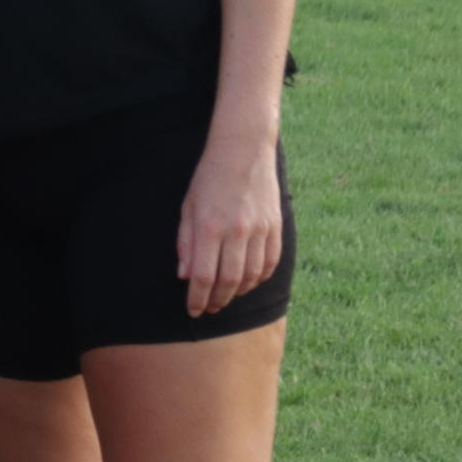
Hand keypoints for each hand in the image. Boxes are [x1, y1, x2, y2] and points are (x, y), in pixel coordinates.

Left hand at [175, 131, 284, 317]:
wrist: (244, 150)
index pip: (203, 276)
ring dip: (238, 292)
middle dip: (217, 300)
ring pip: (252, 275)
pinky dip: (260, 278)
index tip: (193, 311)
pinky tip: (249, 283)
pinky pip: (271, 262)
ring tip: (226, 298)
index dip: (197, 298)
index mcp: (209, 227)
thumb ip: (185, 242)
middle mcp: (237, 231)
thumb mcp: (188, 207)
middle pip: (229, 280)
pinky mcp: (276, 226)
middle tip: (209, 309)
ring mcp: (260, 229)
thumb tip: (185, 276)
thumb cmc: (208, 179)